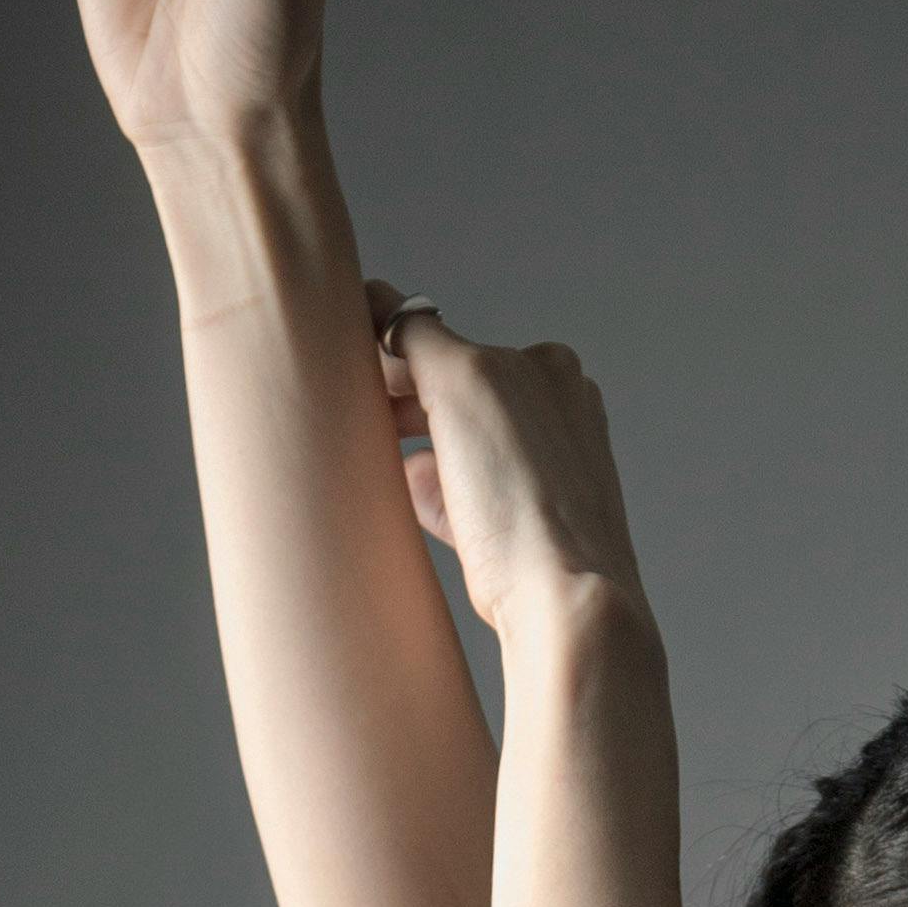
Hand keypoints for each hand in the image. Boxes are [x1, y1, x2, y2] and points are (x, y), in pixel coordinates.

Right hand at [369, 306, 653, 645]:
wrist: (562, 607)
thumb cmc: (524, 497)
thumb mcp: (464, 381)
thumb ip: (418, 334)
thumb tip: (378, 298)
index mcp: (551, 371)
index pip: (453, 344)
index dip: (392, 355)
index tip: (345, 368)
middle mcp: (557, 418)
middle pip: (455, 397)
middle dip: (401, 405)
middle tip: (350, 417)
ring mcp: (544, 479)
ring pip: (458, 450)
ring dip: (414, 453)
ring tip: (371, 463)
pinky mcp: (528, 535)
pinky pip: (466, 503)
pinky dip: (435, 499)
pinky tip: (411, 508)